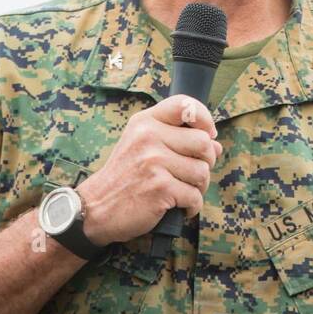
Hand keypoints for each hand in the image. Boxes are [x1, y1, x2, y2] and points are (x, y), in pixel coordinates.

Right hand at [76, 95, 222, 245]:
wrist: (96, 208)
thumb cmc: (124, 177)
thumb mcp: (141, 145)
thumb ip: (176, 138)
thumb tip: (216, 143)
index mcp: (145, 122)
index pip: (185, 105)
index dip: (204, 118)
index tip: (207, 134)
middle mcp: (149, 137)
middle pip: (204, 142)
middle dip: (206, 161)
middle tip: (192, 174)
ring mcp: (154, 162)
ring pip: (202, 171)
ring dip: (199, 187)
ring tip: (182, 191)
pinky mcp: (160, 187)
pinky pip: (195, 196)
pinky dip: (192, 206)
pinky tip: (179, 207)